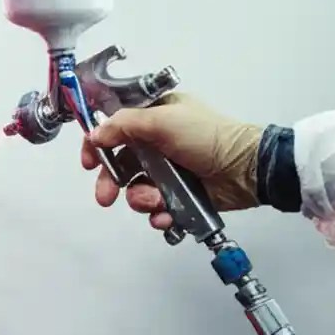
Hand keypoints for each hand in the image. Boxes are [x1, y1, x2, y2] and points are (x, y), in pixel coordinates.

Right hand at [80, 93, 263, 230]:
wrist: (245, 170)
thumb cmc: (206, 136)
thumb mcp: (163, 120)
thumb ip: (123, 125)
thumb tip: (94, 136)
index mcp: (153, 119)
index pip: (114, 129)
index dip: (97, 145)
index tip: (89, 163)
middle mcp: (156, 145)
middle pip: (119, 166)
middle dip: (110, 183)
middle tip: (106, 198)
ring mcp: (167, 172)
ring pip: (136, 190)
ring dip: (141, 199)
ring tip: (157, 201)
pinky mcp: (178, 196)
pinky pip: (156, 209)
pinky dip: (158, 214)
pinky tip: (166, 214)